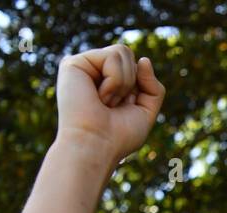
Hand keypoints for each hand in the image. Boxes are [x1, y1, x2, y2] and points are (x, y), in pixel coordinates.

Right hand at [55, 45, 164, 165]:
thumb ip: (152, 86)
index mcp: (106, 80)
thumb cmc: (118, 136)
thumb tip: (143, 59)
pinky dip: (115, 81)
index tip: (123, 109)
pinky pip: (112, 56)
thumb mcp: (146, 111)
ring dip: (122, 83)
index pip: (135, 66)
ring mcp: (82, 66)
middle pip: (128, 54)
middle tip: (113, 105)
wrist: (97, 146)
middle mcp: (93, 71)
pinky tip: (99, 96)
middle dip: (131, 83)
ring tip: (105, 102)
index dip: (138, 89)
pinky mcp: (73, 63)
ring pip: (122, 52)